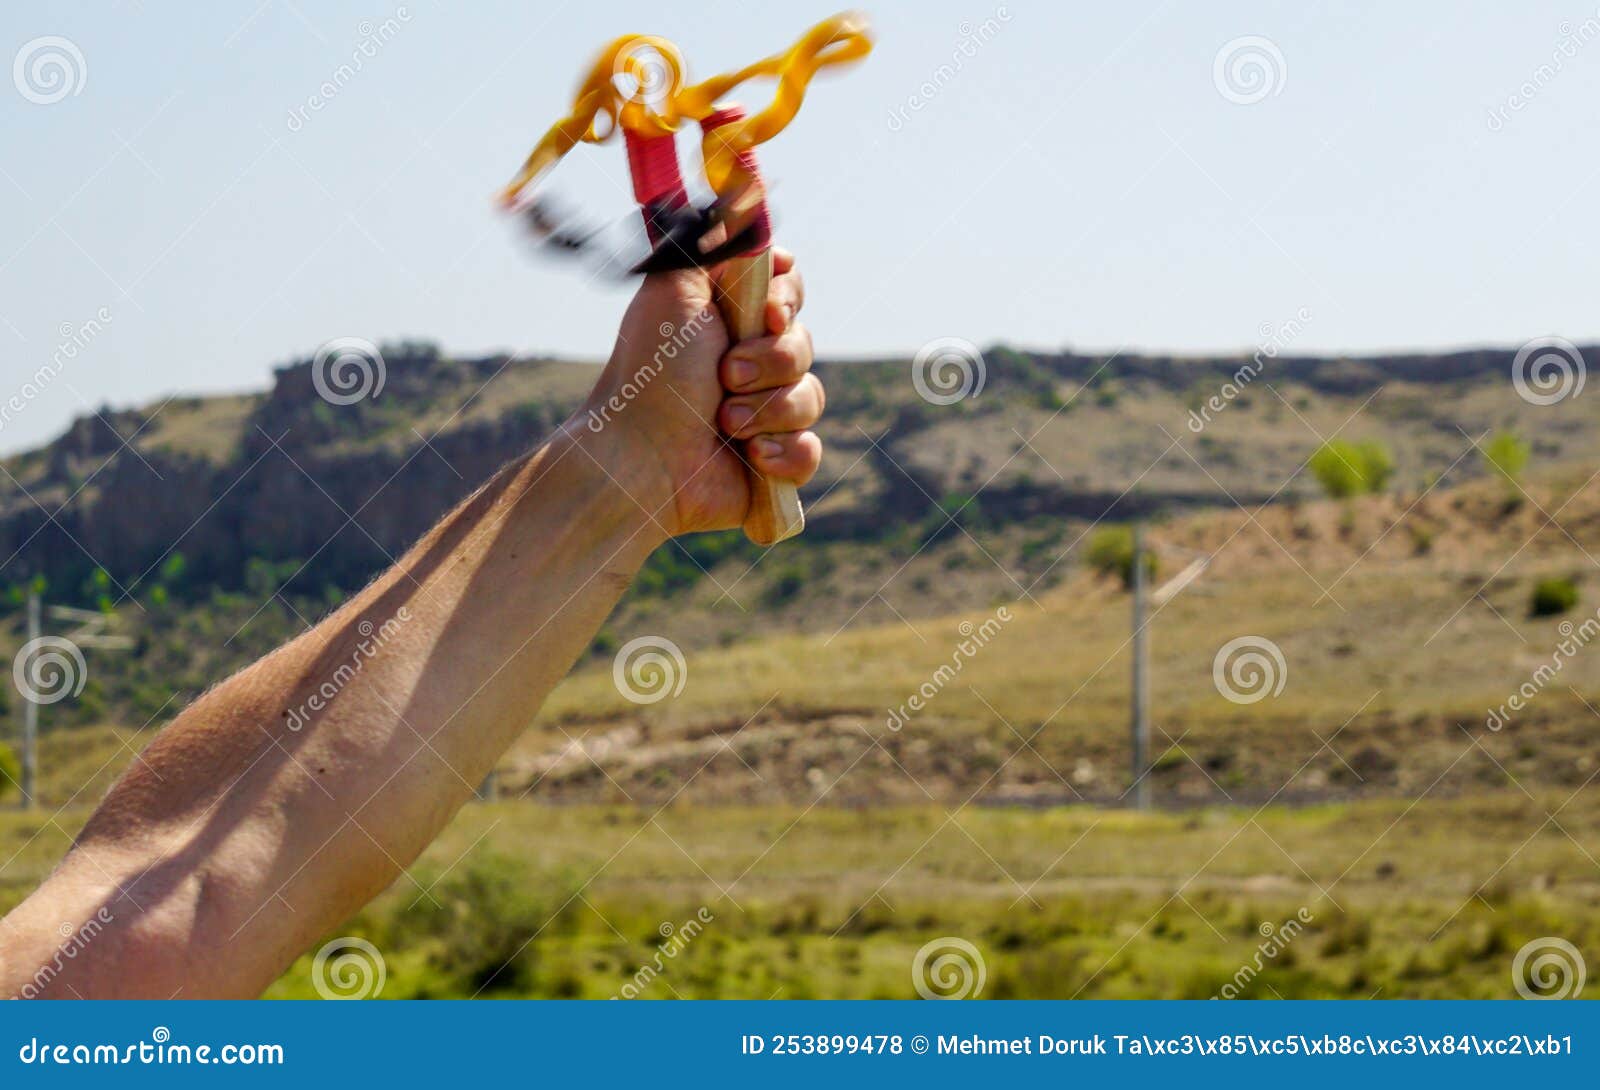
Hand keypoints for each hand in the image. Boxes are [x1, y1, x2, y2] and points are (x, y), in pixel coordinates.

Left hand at [577, 247, 821, 537]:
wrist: (641, 455)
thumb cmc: (650, 372)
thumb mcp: (674, 287)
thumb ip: (710, 244)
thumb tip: (744, 202)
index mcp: (729, 321)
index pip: (789, 293)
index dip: (786, 301)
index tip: (767, 312)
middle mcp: (750, 363)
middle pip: (804, 343)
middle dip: (768, 360)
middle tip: (724, 375)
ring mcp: (764, 414)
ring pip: (810, 396)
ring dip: (767, 408)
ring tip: (723, 421)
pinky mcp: (775, 462)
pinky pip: (811, 449)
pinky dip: (785, 451)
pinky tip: (752, 457)